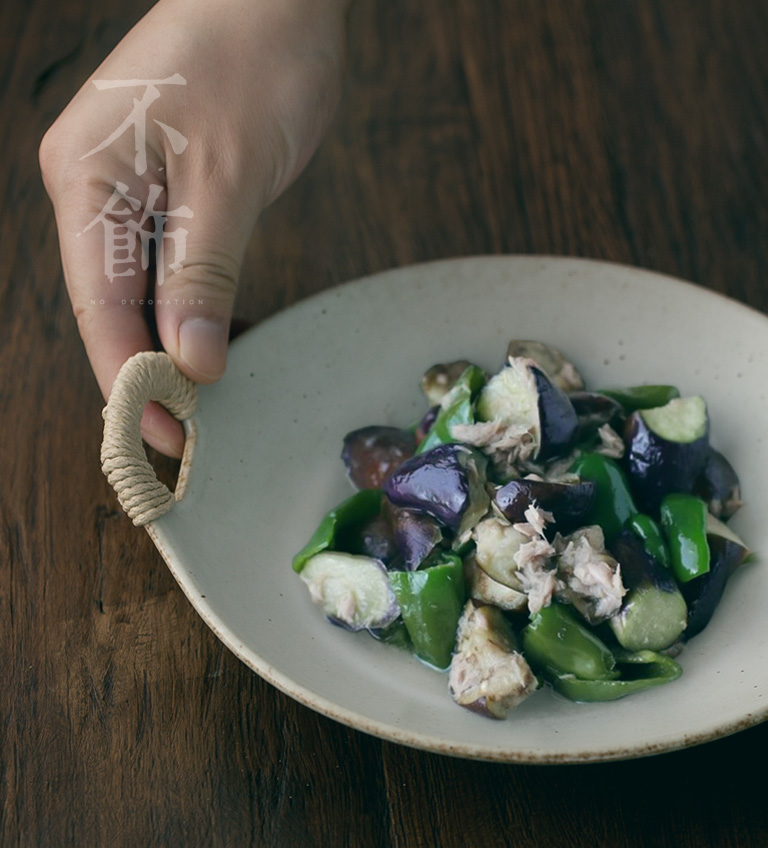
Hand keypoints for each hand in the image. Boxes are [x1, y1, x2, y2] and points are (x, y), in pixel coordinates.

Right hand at [40, 0, 348, 456]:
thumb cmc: (254, 60)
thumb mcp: (230, 176)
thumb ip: (204, 272)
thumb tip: (189, 364)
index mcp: (88, 179)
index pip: (98, 307)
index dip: (129, 379)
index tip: (165, 436)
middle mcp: (92, 186)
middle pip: (107, 306)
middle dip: (140, 375)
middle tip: (180, 441)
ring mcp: (126, 186)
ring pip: (134, 292)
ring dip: (161, 350)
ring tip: (190, 413)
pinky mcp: (165, 188)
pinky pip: (162, 268)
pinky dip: (181, 314)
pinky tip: (198, 351)